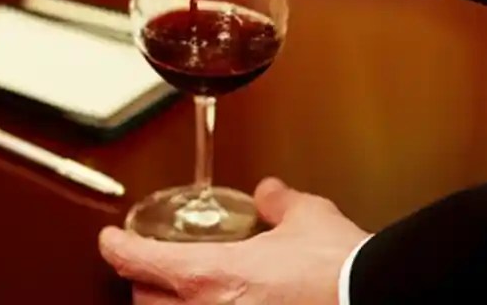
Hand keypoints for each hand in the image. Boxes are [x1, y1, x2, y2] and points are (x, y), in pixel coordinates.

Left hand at [99, 178, 367, 303]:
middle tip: (149, 269)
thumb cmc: (340, 272)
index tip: (110, 240)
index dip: (117, 247)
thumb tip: (271, 194)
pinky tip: (223, 302)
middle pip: (145, 303)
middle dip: (143, 285)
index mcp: (211, 277)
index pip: (139, 261)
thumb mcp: (308, 220)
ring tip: (179, 293)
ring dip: (172, 304)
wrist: (376, 300)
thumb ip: (281, 204)